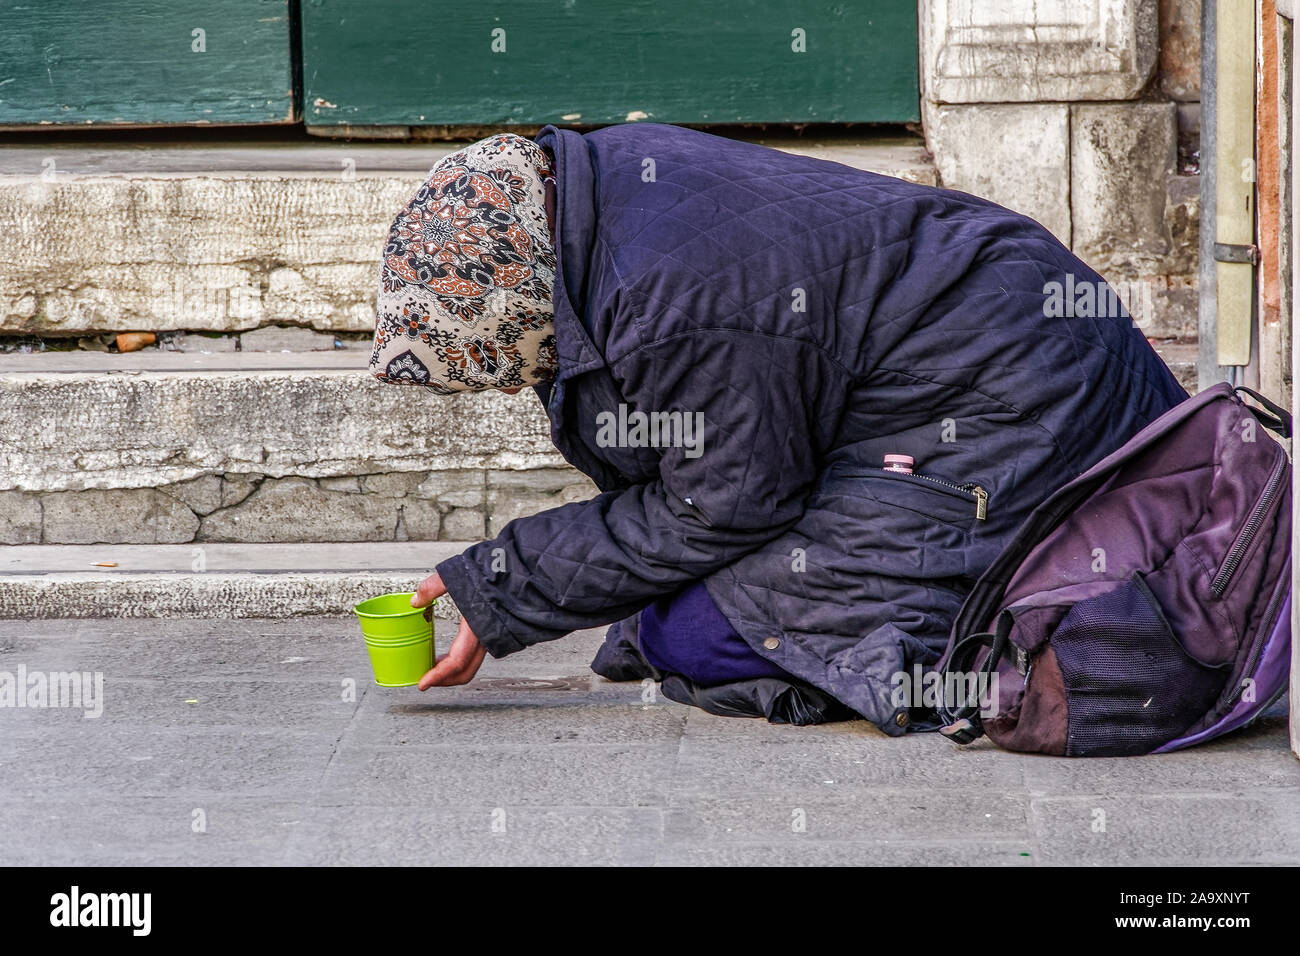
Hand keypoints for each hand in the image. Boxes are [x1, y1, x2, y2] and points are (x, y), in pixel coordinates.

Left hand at [411, 572, 487, 688]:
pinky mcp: (493, 631)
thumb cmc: (494, 570)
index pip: (457, 661)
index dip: (438, 676)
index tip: (423, 684)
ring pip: (471, 665)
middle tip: (426, 680)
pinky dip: (460, 662)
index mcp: (477, 626)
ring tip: (434, 667)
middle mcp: (487, 636)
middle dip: (444, 680)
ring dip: (451, 672)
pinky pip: (475, 655)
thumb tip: (415, 600)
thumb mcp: (457, 574)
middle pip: (465, 671)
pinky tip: (449, 653)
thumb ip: (432, 587)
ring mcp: (491, 635)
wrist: (516, 567)